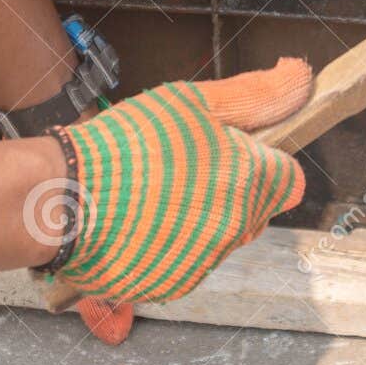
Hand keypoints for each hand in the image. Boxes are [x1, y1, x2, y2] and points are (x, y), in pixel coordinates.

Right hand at [53, 60, 312, 340]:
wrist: (64, 198)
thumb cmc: (126, 144)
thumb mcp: (190, 102)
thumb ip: (254, 95)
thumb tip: (301, 78)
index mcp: (249, 180)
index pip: (288, 179)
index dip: (261, 162)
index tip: (229, 154)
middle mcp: (235, 228)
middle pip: (253, 211)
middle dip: (230, 192)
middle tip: (181, 170)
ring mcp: (205, 262)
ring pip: (220, 239)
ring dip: (199, 220)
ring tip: (151, 195)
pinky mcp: (173, 285)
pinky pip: (186, 263)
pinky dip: (169, 246)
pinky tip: (138, 223)